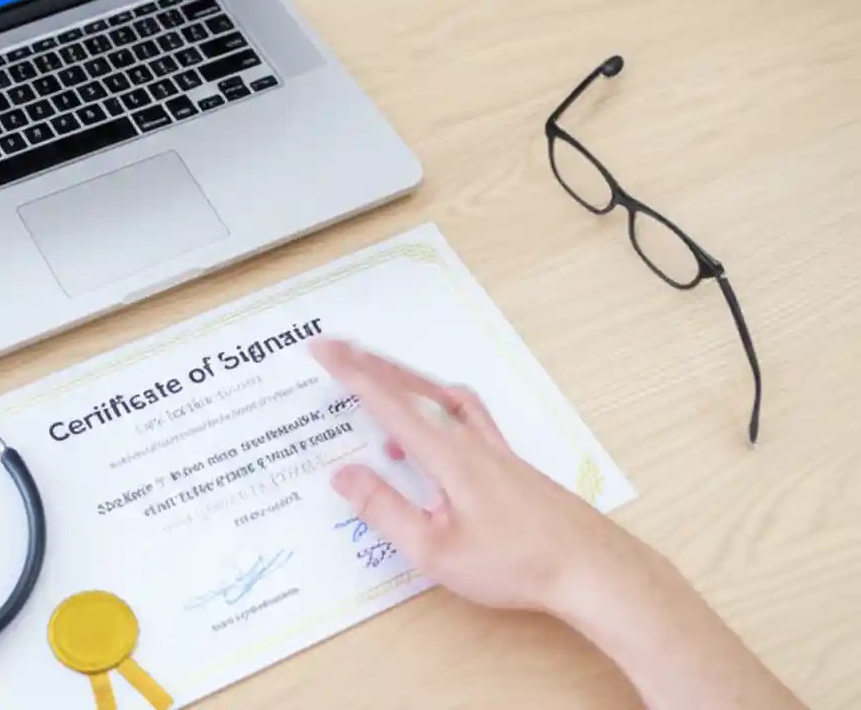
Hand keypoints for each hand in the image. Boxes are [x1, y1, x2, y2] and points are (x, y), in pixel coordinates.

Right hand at [311, 339, 806, 709]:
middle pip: (414, 386)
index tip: (322, 349)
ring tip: (376, 377)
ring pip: (441, 395)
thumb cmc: (516, 563)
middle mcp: (472, 439)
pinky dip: (435, 403)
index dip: (351, 372)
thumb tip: (342, 476)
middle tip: (337, 346)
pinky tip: (429, 428)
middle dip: (371, 363)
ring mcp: (494, 447)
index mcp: (448, 454)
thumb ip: (385, 509)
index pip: (389, 401)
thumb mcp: (435, 550)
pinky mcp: (508, 461)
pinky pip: (463, 413)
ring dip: (405, 379)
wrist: (591, 567)